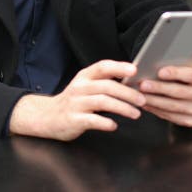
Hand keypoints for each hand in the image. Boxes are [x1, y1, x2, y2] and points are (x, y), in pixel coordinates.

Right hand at [9, 60, 146, 140]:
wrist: (48, 116)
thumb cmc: (73, 101)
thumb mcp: (85, 86)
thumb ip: (104, 81)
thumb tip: (132, 80)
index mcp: (84, 76)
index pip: (103, 66)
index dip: (119, 67)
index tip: (134, 71)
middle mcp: (80, 87)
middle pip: (107, 86)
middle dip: (128, 93)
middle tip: (142, 99)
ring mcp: (76, 103)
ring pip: (103, 101)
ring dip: (122, 107)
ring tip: (136, 114)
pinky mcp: (74, 119)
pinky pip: (92, 120)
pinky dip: (106, 122)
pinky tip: (114, 125)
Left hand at [138, 66, 191, 126]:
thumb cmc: (187, 71)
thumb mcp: (187, 64)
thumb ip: (177, 62)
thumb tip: (155, 63)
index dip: (176, 73)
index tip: (160, 72)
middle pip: (180, 92)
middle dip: (159, 88)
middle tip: (143, 84)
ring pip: (173, 106)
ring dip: (154, 100)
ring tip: (140, 94)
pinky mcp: (190, 121)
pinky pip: (170, 116)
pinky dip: (155, 109)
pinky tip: (145, 102)